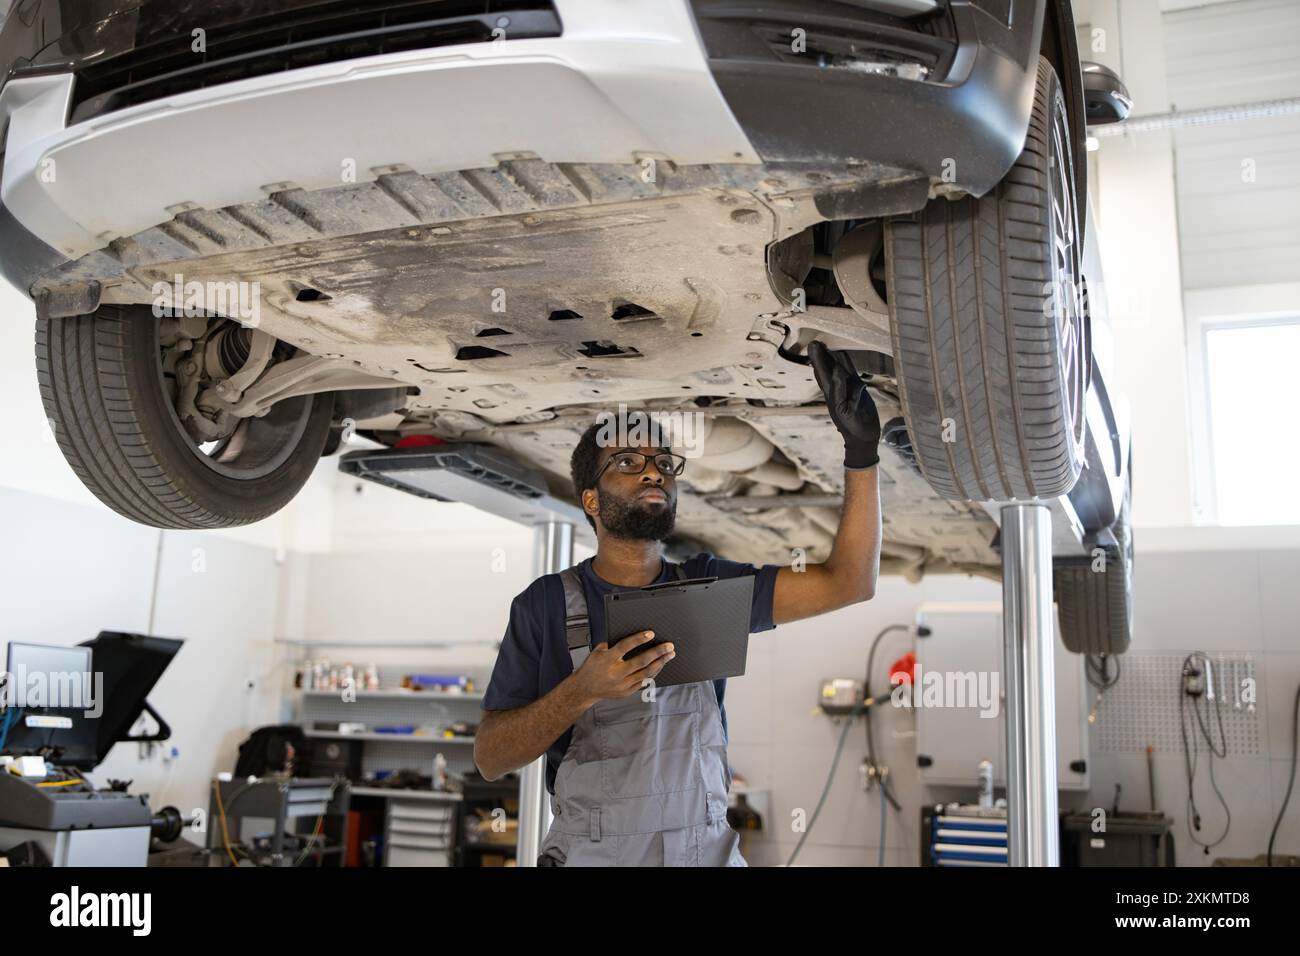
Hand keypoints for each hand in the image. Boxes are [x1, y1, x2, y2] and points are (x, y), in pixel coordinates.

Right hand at [572, 630, 674, 702]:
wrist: (584, 689)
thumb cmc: (592, 667)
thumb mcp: (597, 652)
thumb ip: (612, 644)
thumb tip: (633, 638)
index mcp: (607, 659)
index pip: (625, 647)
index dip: (639, 639)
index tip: (651, 634)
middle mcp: (616, 673)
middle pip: (641, 661)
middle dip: (657, 652)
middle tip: (669, 646)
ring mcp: (622, 684)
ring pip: (646, 673)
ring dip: (660, 663)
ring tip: (669, 655)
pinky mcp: (626, 692)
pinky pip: (644, 682)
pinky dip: (653, 673)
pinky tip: (660, 666)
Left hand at [808, 340, 880, 469]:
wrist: (864, 437)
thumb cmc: (853, 428)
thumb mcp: (846, 412)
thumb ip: (842, 393)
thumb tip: (838, 373)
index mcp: (832, 396)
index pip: (824, 375)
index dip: (819, 362)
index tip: (814, 347)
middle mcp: (837, 391)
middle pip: (827, 370)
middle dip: (820, 357)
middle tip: (814, 342)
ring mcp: (847, 389)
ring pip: (838, 369)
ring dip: (831, 357)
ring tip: (825, 344)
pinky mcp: (857, 390)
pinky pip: (850, 373)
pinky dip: (847, 363)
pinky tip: (843, 354)